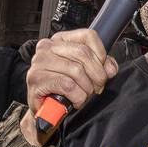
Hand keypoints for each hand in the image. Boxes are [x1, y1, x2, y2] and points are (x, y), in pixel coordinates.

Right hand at [20, 29, 117, 146]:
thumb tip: (110, 68)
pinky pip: (67, 85)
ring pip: (76, 70)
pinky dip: (77, 97)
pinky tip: (75, 101)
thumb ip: (101, 66)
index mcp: (60, 40)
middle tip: (97, 87)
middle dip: (97, 74)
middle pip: (84, 53)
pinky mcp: (36, 79)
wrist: (45, 110)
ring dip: (87, 89)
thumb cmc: (63, 90)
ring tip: (84, 95)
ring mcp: (39, 62)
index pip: (88, 36)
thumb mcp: (86, 73)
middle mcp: (47, 47)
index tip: (103, 69)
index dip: (101, 54)